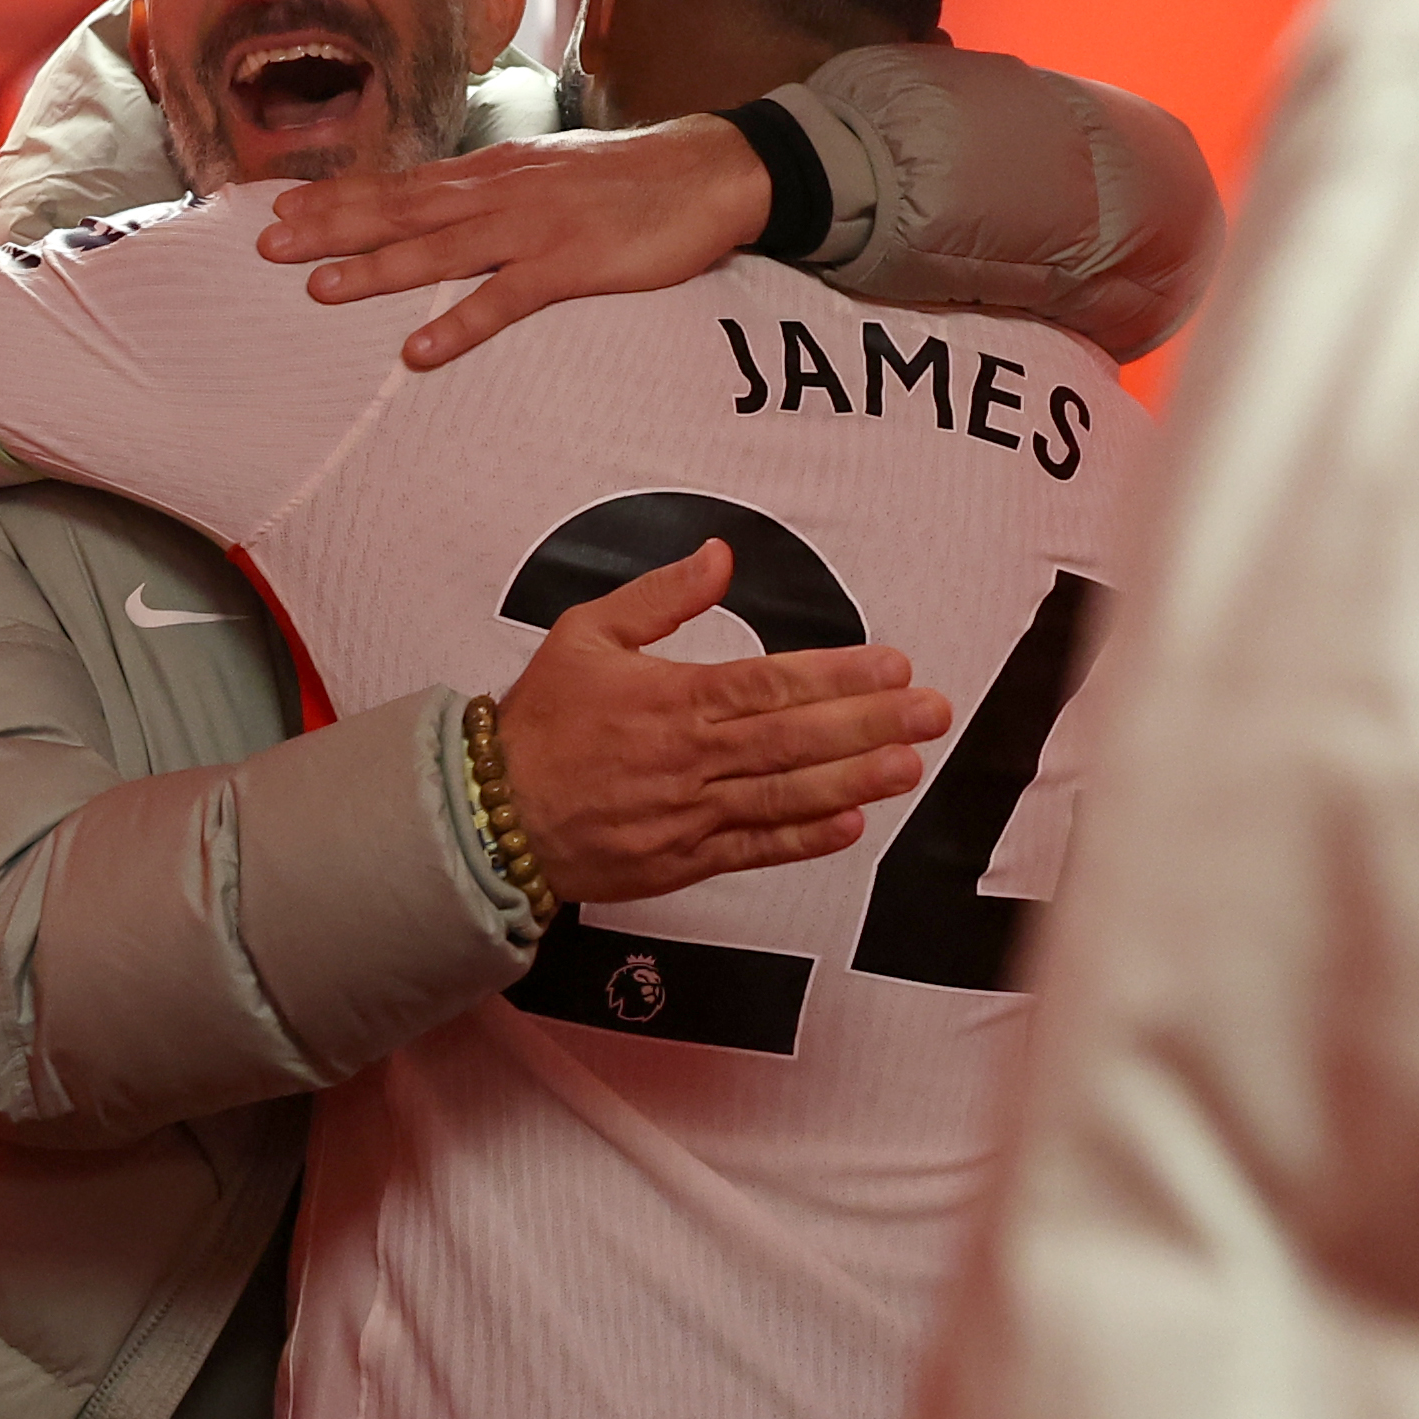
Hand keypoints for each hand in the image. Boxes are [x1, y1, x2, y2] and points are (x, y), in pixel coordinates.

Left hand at [256, 117, 773, 368]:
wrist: (709, 169)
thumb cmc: (630, 180)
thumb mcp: (549, 175)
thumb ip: (494, 194)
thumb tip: (442, 209)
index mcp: (492, 172)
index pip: (400, 181)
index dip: (338, 194)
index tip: (280, 205)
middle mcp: (500, 192)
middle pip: (402, 208)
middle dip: (332, 227)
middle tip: (268, 244)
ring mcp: (535, 226)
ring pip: (441, 249)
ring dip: (379, 270)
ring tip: (320, 290)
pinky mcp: (574, 263)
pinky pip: (506, 299)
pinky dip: (461, 324)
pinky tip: (420, 353)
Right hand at [493, 540, 947, 903]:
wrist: (487, 814)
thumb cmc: (539, 723)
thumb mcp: (587, 634)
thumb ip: (660, 596)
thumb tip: (719, 556)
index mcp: (672, 699)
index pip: (771, 682)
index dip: (838, 676)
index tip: (892, 666)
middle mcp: (688, 759)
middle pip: (794, 738)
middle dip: (870, 723)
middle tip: (931, 712)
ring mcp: (688, 814)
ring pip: (785, 796)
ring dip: (853, 780)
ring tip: (908, 765)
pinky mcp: (681, 861)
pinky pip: (754, 850)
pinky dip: (802, 840)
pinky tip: (849, 824)